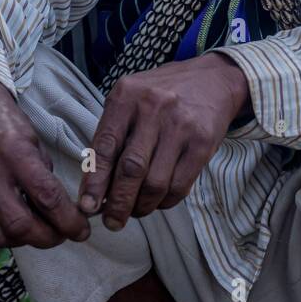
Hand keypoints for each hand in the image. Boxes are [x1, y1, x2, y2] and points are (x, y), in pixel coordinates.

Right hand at [0, 60, 90, 251]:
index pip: (46, 197)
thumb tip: (64, 213)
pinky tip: (10, 229)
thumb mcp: (35, 141)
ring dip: (23, 242)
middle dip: (48, 238)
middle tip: (61, 234)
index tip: (82, 230)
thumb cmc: (7, 123)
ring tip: (36, 230)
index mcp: (14, 151)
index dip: (68, 220)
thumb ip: (46, 177)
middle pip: (19, 225)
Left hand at [78, 53, 249, 231]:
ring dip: (142, 206)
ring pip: (155, 183)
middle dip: (118, 203)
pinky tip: (158, 200)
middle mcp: (153, 108)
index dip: (94, 182)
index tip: (87, 207)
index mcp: (127, 96)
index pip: (105, 146)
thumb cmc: (162, 94)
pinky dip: (165, 202)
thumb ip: (112, 134)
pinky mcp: (203, 143)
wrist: (213, 80)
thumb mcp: (131, 99)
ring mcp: (181, 125)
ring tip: (135, 210)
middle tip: (112, 221)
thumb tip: (94, 187)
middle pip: (131, 169)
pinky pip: (180, 186)